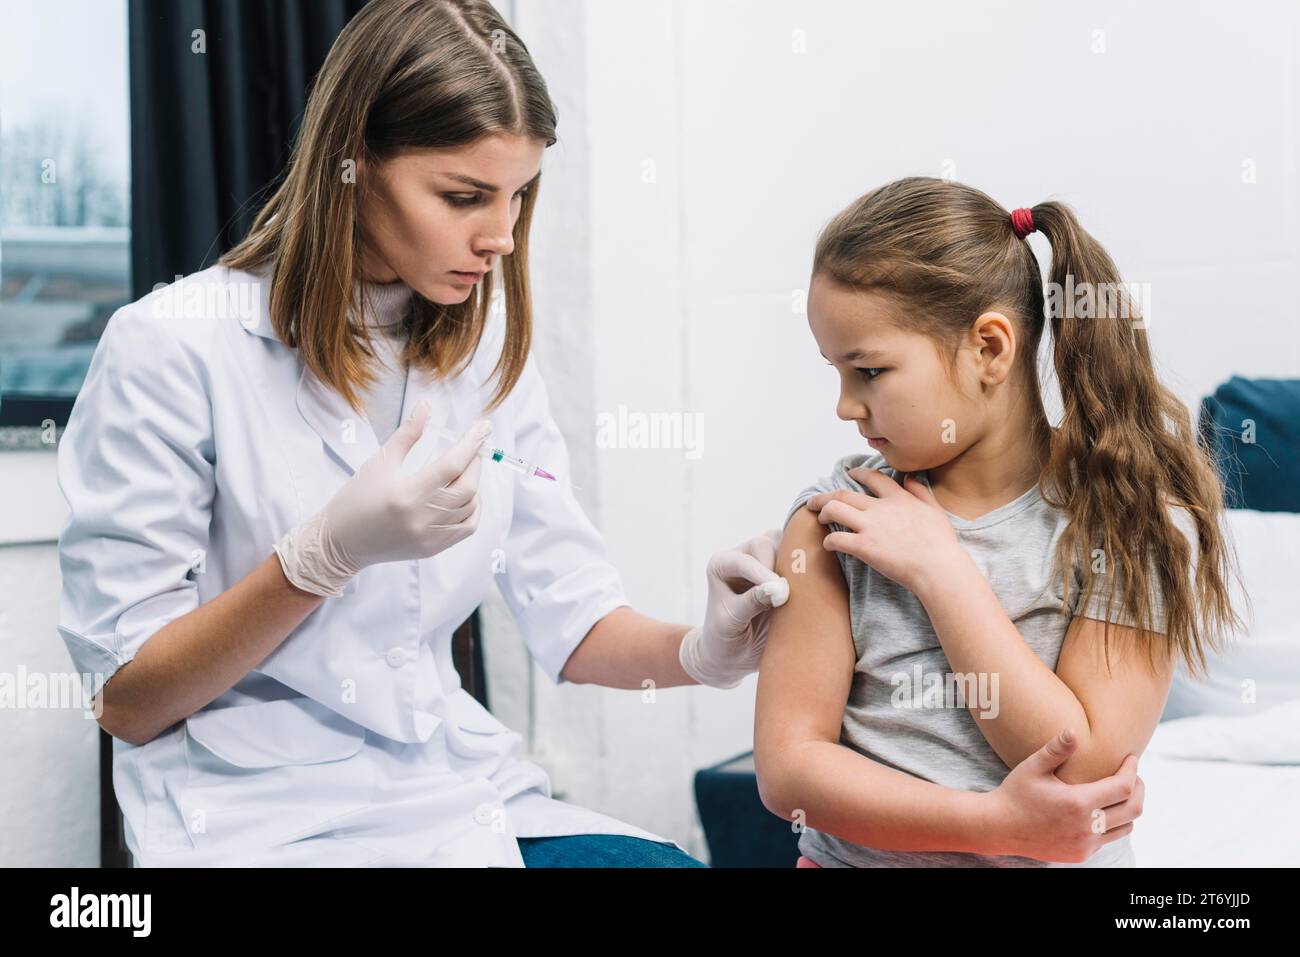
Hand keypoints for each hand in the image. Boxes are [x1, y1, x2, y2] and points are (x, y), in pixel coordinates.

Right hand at [273, 401, 489, 596]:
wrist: (340, 542)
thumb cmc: (357, 498)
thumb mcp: (380, 462)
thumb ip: (407, 434)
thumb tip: (427, 406)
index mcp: (406, 494)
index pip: (452, 466)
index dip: (471, 444)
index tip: (483, 428)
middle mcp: (421, 518)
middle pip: (467, 488)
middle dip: (475, 463)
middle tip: (472, 448)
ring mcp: (429, 537)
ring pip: (471, 508)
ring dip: (475, 485)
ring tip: (466, 470)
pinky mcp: (432, 549)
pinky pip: (467, 528)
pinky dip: (473, 509)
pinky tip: (466, 497)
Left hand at [679, 529, 790, 688]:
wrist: (733, 655)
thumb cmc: (724, 638)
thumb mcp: (731, 623)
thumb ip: (751, 603)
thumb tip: (778, 588)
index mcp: (721, 564)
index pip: (745, 560)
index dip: (763, 574)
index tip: (780, 595)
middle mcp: (742, 556)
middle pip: (766, 543)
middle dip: (779, 565)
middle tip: (789, 593)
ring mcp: (764, 561)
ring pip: (785, 543)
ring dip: (794, 562)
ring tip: (801, 588)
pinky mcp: (783, 570)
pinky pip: (799, 557)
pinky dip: (806, 568)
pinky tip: (811, 587)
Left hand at [806, 467, 962, 595]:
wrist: (939, 567)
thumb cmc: (941, 543)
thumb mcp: (935, 510)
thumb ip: (920, 492)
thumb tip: (910, 478)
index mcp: (898, 499)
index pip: (873, 478)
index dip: (858, 474)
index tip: (850, 474)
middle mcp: (880, 509)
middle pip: (843, 494)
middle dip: (825, 496)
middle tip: (815, 501)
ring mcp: (870, 527)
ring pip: (834, 509)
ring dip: (823, 512)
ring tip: (820, 519)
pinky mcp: (864, 547)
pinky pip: (836, 539)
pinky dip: (829, 541)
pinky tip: (829, 545)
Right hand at [982, 729, 1143, 862]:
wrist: (1000, 827)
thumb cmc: (1015, 793)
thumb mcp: (1033, 767)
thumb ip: (1056, 749)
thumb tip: (1074, 729)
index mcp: (1078, 803)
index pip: (1123, 787)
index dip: (1132, 771)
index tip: (1130, 758)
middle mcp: (1086, 827)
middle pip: (1133, 809)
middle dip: (1139, 789)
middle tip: (1133, 775)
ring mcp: (1085, 844)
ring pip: (1126, 827)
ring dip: (1129, 808)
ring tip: (1120, 792)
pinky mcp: (1081, 854)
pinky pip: (1108, 838)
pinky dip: (1112, 823)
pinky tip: (1101, 809)